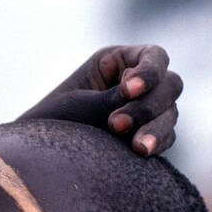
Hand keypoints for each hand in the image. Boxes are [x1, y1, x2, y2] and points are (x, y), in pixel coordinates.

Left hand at [17, 44, 181, 155]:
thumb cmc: (54, 121)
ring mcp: (145, 110)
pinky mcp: (148, 136)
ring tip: (137, 147)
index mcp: (117, 61)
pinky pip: (166, 137)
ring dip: (155, 128)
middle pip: (169, 85)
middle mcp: (137, 83)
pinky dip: (157, 142)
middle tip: (115, 124)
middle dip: (147, 105)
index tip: (128, 89)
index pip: (153, 56)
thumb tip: (144, 97)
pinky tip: (142, 151)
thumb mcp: (80, 105)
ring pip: (170, 112)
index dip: (149, 71)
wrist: (42, 155)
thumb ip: (113, 100)